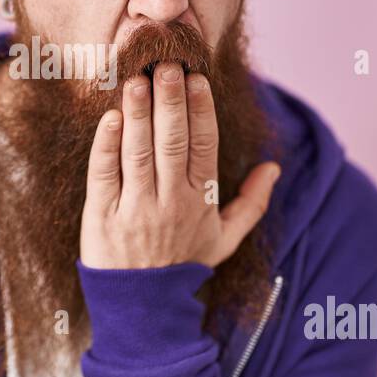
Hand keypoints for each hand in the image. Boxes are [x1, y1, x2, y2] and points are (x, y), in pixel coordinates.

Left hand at [80, 61, 281, 269]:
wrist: (143, 309)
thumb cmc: (183, 264)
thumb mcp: (224, 239)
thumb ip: (251, 203)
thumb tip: (274, 168)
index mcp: (200, 201)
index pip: (204, 147)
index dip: (200, 111)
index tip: (196, 79)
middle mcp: (170, 202)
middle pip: (172, 143)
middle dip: (170, 102)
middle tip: (166, 66)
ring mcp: (134, 209)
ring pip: (137, 152)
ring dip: (137, 114)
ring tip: (135, 80)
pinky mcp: (102, 216)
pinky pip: (104, 174)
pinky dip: (105, 145)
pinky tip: (109, 118)